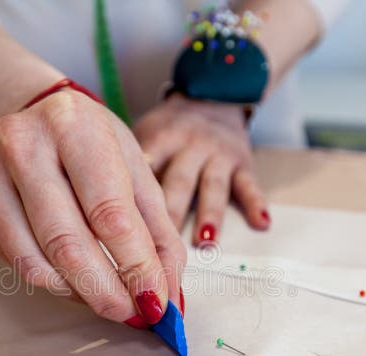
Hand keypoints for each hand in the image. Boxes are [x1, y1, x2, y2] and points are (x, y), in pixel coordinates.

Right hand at [0, 89, 185, 326]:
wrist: (38, 119)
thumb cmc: (95, 147)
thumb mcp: (137, 174)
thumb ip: (158, 235)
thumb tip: (165, 296)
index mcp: (74, 124)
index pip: (109, 212)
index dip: (136, 266)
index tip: (155, 300)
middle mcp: (23, 142)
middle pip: (66, 242)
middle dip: (104, 290)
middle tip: (130, 313)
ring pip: (33, 261)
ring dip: (77, 292)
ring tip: (106, 297)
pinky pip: (12, 262)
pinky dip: (51, 281)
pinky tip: (74, 278)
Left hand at [134, 94, 270, 245]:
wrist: (212, 96)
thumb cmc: (168, 129)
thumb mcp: (145, 134)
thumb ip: (130, 166)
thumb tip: (104, 210)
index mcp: (160, 139)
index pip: (146, 170)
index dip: (135, 197)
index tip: (126, 226)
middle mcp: (189, 146)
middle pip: (178, 183)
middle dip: (171, 215)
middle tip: (160, 250)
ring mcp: (217, 154)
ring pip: (212, 187)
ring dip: (209, 215)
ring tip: (205, 243)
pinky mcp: (242, 162)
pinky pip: (250, 184)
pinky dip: (256, 204)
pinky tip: (261, 223)